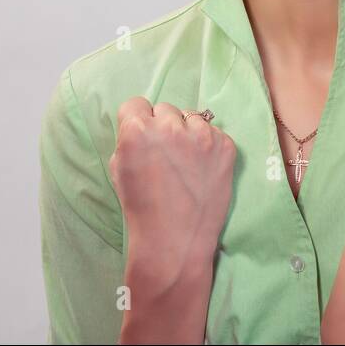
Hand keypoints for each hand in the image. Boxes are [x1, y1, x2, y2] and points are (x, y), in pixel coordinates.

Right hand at [110, 98, 236, 285]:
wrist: (175, 241)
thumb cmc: (141, 209)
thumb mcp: (119, 169)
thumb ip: (128, 140)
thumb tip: (141, 126)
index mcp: (138, 129)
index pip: (136, 104)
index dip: (138, 121)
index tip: (143, 137)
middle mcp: (170, 126)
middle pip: (165, 109)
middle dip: (163, 127)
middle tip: (165, 154)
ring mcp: (202, 135)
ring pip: (191, 118)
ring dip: (187, 133)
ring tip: (186, 163)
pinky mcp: (226, 146)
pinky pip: (213, 133)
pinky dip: (207, 147)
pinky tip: (202, 169)